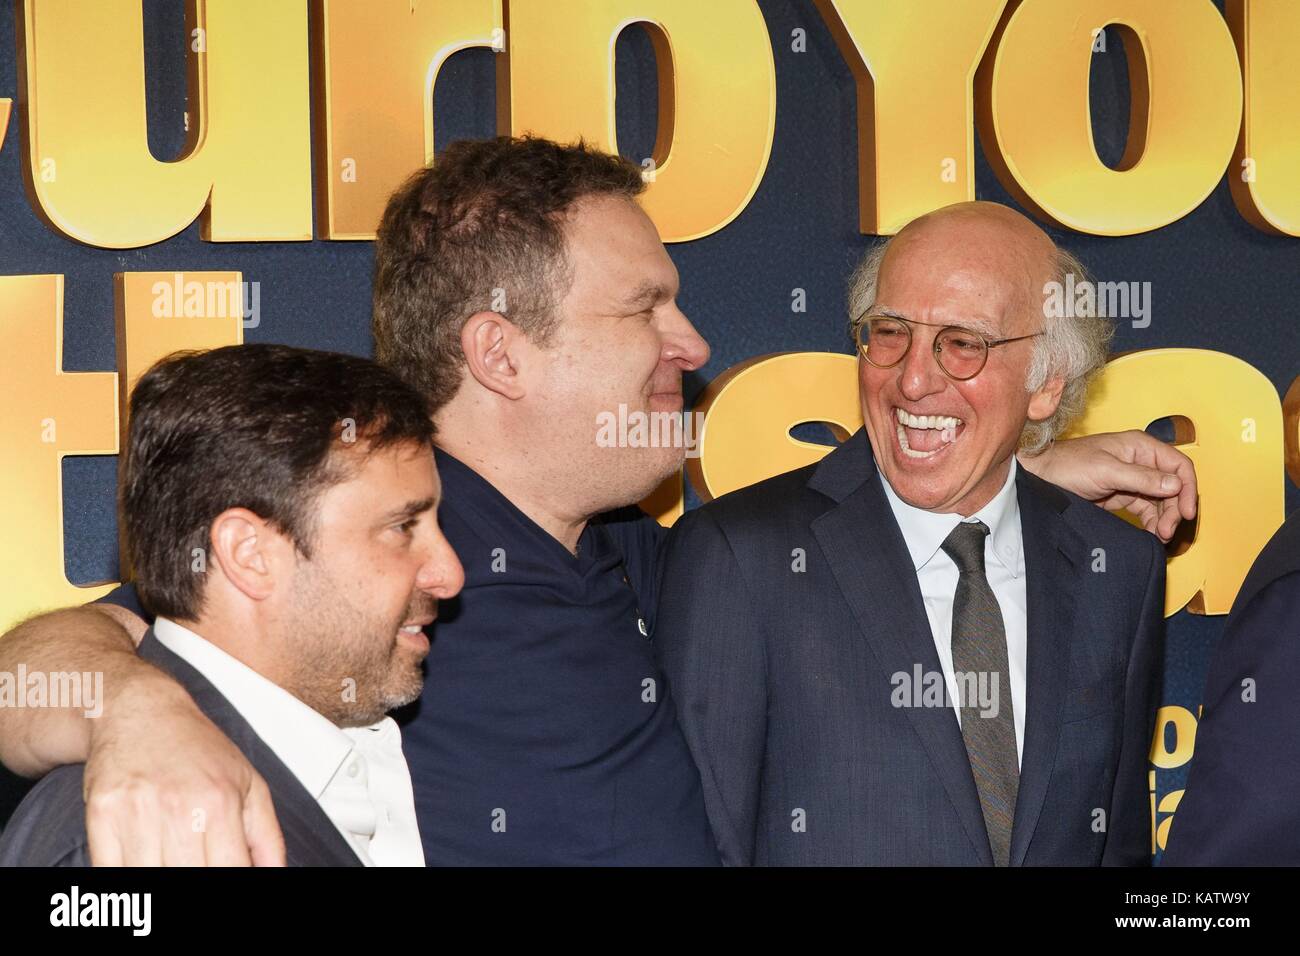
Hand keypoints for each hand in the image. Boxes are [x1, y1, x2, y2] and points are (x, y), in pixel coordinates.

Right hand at [83, 670, 285, 865]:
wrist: (141, 711)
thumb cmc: (200, 751)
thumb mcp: (250, 783)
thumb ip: (267, 837)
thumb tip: (275, 876)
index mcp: (220, 803)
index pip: (230, 872)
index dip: (231, 887)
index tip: (225, 879)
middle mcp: (179, 808)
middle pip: (188, 880)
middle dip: (194, 883)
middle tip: (195, 865)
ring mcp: (137, 813)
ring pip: (149, 881)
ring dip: (160, 881)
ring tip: (171, 861)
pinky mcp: (101, 815)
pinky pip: (110, 871)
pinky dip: (126, 879)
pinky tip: (141, 863)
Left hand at [1018, 430, 1196, 542]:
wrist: (1041, 478)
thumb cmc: (1068, 465)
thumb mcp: (1106, 471)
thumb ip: (1141, 478)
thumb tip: (1175, 485)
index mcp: (1140, 446)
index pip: (1179, 465)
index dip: (1188, 488)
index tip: (1186, 512)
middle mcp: (1140, 461)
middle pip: (1173, 486)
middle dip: (1174, 509)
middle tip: (1168, 531)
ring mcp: (1132, 479)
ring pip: (1162, 500)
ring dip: (1165, 518)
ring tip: (1159, 536)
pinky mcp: (1122, 495)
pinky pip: (1146, 510)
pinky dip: (1152, 522)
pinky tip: (1151, 535)